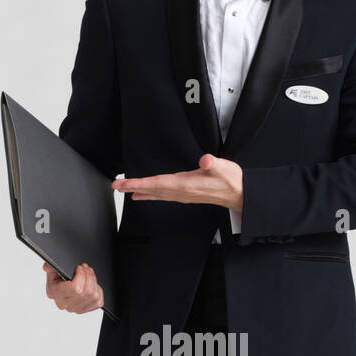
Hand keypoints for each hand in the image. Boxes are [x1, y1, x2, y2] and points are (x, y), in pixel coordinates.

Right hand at [43, 261, 103, 313]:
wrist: (61, 289)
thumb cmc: (57, 280)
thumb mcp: (52, 271)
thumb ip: (50, 267)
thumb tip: (47, 267)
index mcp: (55, 293)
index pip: (75, 288)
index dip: (81, 276)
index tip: (79, 268)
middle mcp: (65, 304)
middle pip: (86, 291)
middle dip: (88, 276)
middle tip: (85, 268)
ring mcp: (76, 309)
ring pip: (94, 296)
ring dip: (94, 282)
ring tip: (89, 274)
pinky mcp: (86, 310)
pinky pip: (98, 302)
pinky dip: (98, 291)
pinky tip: (92, 285)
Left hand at [112, 153, 242, 211]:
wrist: (239, 194)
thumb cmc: (231, 180)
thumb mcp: (223, 167)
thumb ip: (213, 164)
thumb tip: (205, 160)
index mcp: (185, 184)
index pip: (157, 183)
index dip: (139, 183)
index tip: (124, 183)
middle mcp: (181, 192)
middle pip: (152, 190)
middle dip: (132, 187)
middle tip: (116, 185)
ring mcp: (182, 195)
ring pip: (155, 193)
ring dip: (139, 191)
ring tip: (124, 190)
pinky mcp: (185, 194)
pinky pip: (162, 195)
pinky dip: (150, 194)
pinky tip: (144, 195)